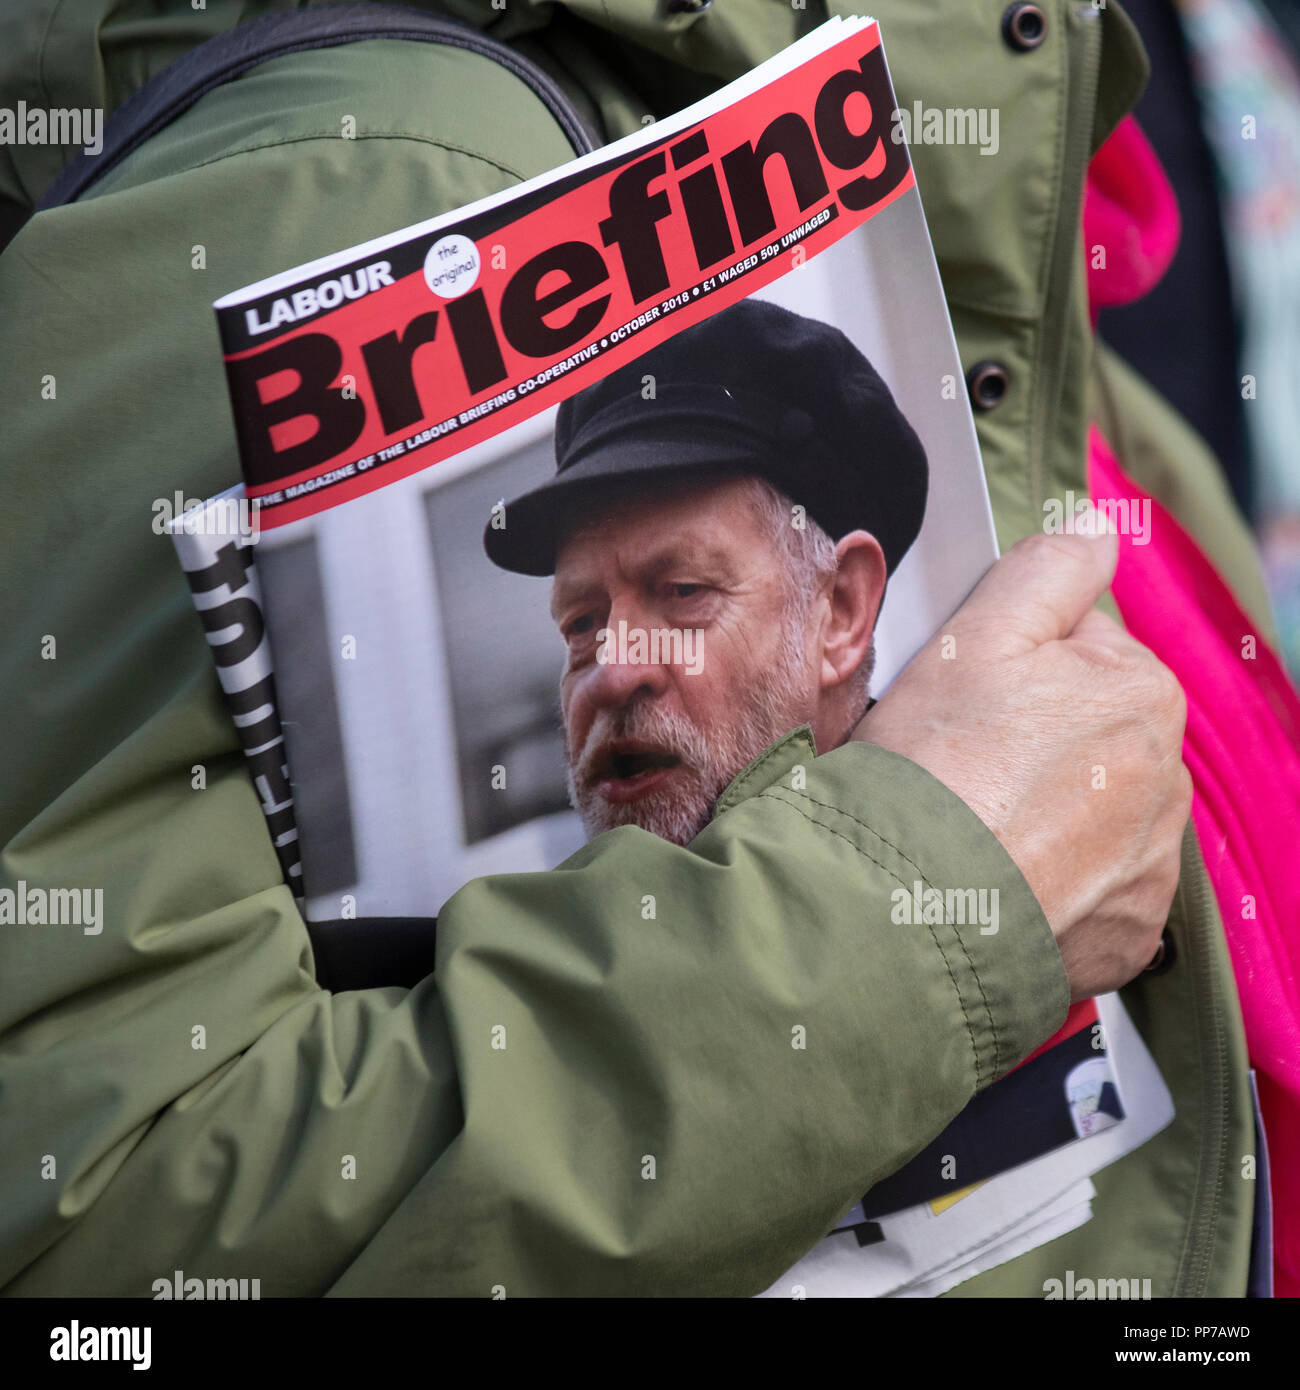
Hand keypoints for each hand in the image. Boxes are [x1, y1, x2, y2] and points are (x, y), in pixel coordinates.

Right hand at [853, 530, 1190, 1001]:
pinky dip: (1051, 883)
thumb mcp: (973, 636)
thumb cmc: (933, 766)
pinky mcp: (1126, 932)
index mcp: (1140, 692)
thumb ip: (1045, 570)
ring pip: (1093, 812)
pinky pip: (1091, 890)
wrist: (903, 910)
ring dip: (1046, 813)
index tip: (964, 702)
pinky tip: (998, 878)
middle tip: (960, 763)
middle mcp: (1167, 778)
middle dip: (1036, 739)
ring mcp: (1150, 865)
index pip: (1080, 652)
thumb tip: (1098, 533)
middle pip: (1090, 732)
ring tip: (972, 826)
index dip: (1011, 667)